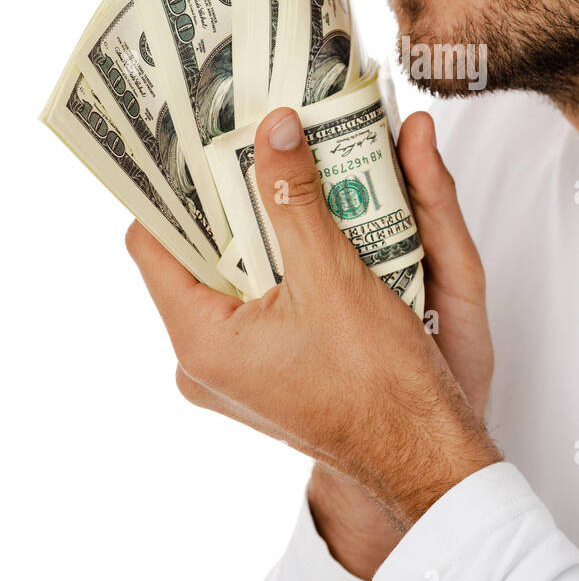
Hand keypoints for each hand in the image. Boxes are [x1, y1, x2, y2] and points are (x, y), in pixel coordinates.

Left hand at [126, 106, 500, 533]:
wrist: (423, 451)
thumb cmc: (379, 381)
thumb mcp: (331, 272)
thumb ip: (295, 195)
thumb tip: (275, 129)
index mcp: (200, 341)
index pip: (153, 241)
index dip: (175, 188)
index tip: (202, 144)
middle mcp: (205, 362)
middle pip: (195, 257)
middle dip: (228, 200)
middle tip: (256, 148)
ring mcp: (236, 373)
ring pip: (233, 278)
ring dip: (261, 229)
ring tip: (288, 178)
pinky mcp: (268, 375)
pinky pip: (259, 303)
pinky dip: (282, 264)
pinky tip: (313, 229)